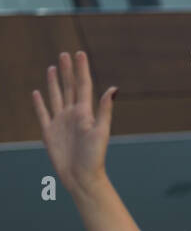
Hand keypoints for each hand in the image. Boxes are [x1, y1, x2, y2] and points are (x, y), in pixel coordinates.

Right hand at [32, 50, 115, 190]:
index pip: (83, 85)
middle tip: (65, 54)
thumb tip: (113, 89)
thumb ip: (105, 109)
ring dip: (54, 82)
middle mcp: (72, 115)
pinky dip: (39, 103)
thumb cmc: (94, 156)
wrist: (82, 177)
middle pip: (69, 87)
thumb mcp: (101, 131)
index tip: (79, 53)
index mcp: (84, 113)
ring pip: (56, 96)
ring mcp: (60, 123)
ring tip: (53, 68)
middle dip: (67, 71)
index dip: (81, 69)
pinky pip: (42, 113)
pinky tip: (37, 93)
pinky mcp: (49, 132)